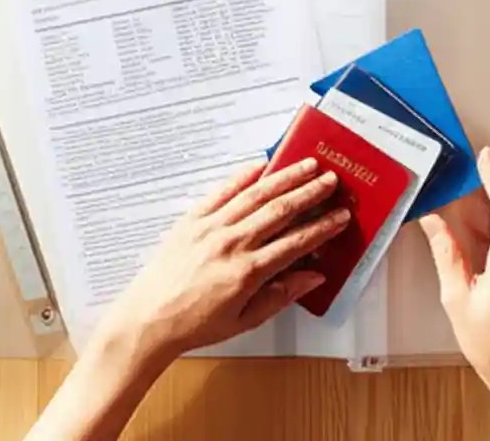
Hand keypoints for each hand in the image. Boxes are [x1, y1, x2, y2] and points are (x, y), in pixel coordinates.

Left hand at [95, 157, 349, 360]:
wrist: (148, 318)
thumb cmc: (194, 324)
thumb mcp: (244, 320)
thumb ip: (281, 296)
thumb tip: (313, 277)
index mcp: (248, 272)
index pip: (296, 242)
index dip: (322, 228)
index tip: (340, 216)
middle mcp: (231, 244)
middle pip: (280, 211)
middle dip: (309, 193)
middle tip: (331, 181)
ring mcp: (210, 228)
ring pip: (255, 194)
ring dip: (284, 177)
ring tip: (306, 165)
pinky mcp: (192, 219)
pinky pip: (222, 191)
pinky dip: (243, 176)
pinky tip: (261, 165)